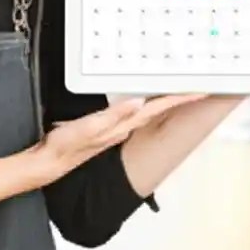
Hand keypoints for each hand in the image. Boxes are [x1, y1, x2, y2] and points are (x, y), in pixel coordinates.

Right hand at [31, 94, 207, 179]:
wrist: (49, 161)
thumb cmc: (66, 146)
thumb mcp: (89, 127)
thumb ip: (114, 115)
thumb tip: (138, 102)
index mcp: (124, 125)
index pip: (159, 109)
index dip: (180, 99)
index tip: (200, 92)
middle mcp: (125, 127)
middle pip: (160, 110)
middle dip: (180, 99)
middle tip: (198, 88)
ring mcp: (119, 128)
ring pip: (150, 110)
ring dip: (166, 100)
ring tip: (181, 90)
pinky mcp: (109, 127)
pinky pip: (136, 112)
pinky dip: (148, 103)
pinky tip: (147, 98)